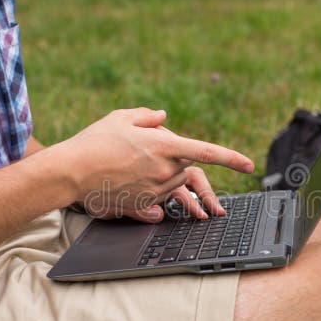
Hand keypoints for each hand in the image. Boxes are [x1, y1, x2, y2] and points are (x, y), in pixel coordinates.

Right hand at [53, 108, 252, 221]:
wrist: (71, 172)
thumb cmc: (94, 141)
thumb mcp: (121, 118)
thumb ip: (146, 116)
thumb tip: (162, 117)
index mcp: (165, 146)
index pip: (207, 152)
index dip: (232, 159)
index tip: (250, 166)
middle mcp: (165, 170)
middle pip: (186, 168)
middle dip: (175, 161)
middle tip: (144, 152)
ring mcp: (156, 190)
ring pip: (174, 184)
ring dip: (163, 175)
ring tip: (131, 166)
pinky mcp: (145, 204)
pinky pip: (160, 198)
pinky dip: (152, 189)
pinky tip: (130, 181)